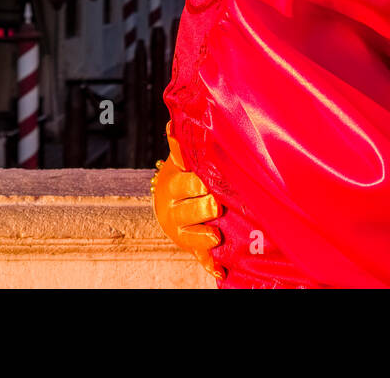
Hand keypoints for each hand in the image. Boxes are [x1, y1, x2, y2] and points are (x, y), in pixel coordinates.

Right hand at [151, 122, 224, 279]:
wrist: (170, 205)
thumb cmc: (188, 176)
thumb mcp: (184, 160)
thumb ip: (183, 144)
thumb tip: (173, 120)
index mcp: (174, 178)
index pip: (181, 174)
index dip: (191, 176)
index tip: (202, 176)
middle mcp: (172, 204)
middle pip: (186, 205)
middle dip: (202, 204)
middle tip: (215, 202)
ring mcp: (179, 227)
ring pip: (189, 232)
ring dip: (202, 234)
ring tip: (214, 235)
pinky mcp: (189, 245)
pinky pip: (198, 256)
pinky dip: (208, 263)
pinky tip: (219, 268)